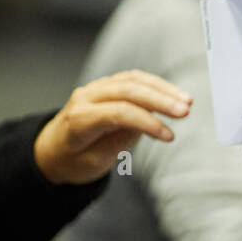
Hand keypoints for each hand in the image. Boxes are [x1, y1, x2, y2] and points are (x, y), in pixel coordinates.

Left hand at [33, 70, 192, 184]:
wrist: (54, 149)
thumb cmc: (73, 160)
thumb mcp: (94, 162)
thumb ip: (118, 141)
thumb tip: (146, 124)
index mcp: (79, 119)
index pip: (118, 113)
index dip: (147, 122)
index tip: (169, 136)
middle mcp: (86, 97)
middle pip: (128, 91)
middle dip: (160, 100)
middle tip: (186, 111)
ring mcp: (96, 87)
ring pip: (133, 80)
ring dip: (163, 90)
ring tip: (187, 102)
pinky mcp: (108, 85)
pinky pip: (134, 79)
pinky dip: (156, 85)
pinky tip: (174, 95)